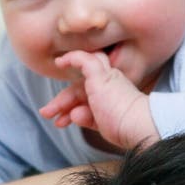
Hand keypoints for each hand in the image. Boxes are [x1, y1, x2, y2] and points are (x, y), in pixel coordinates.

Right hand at [40, 50, 159, 148]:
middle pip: (77, 91)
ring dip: (66, 113)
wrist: (138, 128)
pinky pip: (89, 119)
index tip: (58, 63)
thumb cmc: (119, 102)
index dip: (71, 62)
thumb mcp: (99, 76)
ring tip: (56, 122)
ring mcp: (105, 107)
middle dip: (60, 100)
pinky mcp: (107, 122)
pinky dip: (78, 119)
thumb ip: (84, 62)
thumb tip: (69, 56)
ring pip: (80, 107)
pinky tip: (72, 122)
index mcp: (104, 75)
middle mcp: (104, 89)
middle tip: (46, 111)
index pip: (84, 66)